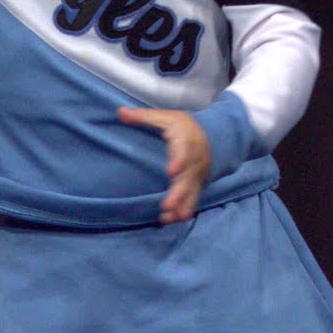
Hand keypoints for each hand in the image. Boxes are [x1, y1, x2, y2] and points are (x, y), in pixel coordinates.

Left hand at [118, 108, 210, 223]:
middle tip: (166, 205)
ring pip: (190, 192)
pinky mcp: (197, 184)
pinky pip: (192, 198)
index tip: (171, 171)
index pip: (184, 152)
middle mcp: (194, 160)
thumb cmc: (183, 126)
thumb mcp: (165, 116)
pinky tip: (174, 220)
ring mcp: (196, 174)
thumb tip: (120, 113)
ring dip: (181, 205)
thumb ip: (143, 116)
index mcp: (186, 141)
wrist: (213, 135)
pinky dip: (184, 209)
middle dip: (178, 193)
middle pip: (187, 179)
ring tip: (169, 218)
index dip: (179, 161)